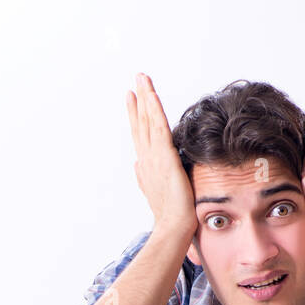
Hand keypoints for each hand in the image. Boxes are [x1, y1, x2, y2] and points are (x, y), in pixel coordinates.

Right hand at [127, 73, 195, 234]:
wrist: (173, 226)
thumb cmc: (169, 215)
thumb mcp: (156, 192)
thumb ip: (145, 176)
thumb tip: (137, 164)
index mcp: (146, 166)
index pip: (140, 134)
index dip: (135, 115)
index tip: (132, 98)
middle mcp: (146, 158)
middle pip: (141, 123)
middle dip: (138, 100)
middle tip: (136, 80)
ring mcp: (153, 156)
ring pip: (147, 120)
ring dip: (144, 97)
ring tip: (141, 78)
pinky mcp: (164, 156)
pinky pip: (158, 127)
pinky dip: (153, 110)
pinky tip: (151, 95)